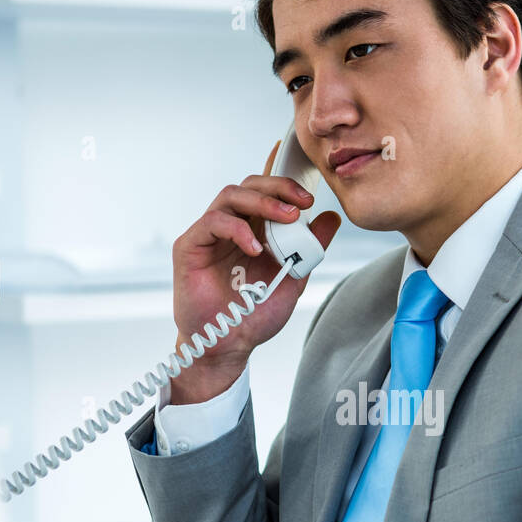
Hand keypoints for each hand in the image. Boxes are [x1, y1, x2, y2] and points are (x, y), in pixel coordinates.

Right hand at [169, 140, 340, 403]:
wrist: (229, 345)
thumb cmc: (254, 314)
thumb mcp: (294, 277)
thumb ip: (310, 247)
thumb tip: (331, 218)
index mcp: (253, 228)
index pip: (264, 191)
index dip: (281, 176)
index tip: (310, 187)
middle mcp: (230, 225)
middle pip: (249, 185)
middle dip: (279, 187)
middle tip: (304, 201)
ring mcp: (208, 233)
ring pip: (230, 196)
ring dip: (262, 202)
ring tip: (287, 217)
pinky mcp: (189, 245)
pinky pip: (212, 222)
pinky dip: (237, 229)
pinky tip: (255, 247)